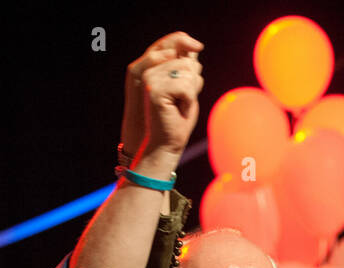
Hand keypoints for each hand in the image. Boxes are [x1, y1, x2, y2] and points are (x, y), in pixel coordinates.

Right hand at [121, 33, 203, 166]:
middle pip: (188, 62)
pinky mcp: (154, 90)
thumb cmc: (179, 117)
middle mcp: (149, 69)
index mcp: (155, 66)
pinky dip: (188, 100)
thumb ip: (188, 67)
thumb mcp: (187, 87)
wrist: (167, 143)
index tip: (183, 93)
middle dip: (192, 84)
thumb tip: (194, 46)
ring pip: (188, 72)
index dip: (192, 70)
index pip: (182, 48)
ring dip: (191, 93)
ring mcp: (150, 78)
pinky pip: (185, 86)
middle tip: (181, 102)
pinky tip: (178, 110)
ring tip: (179, 106)